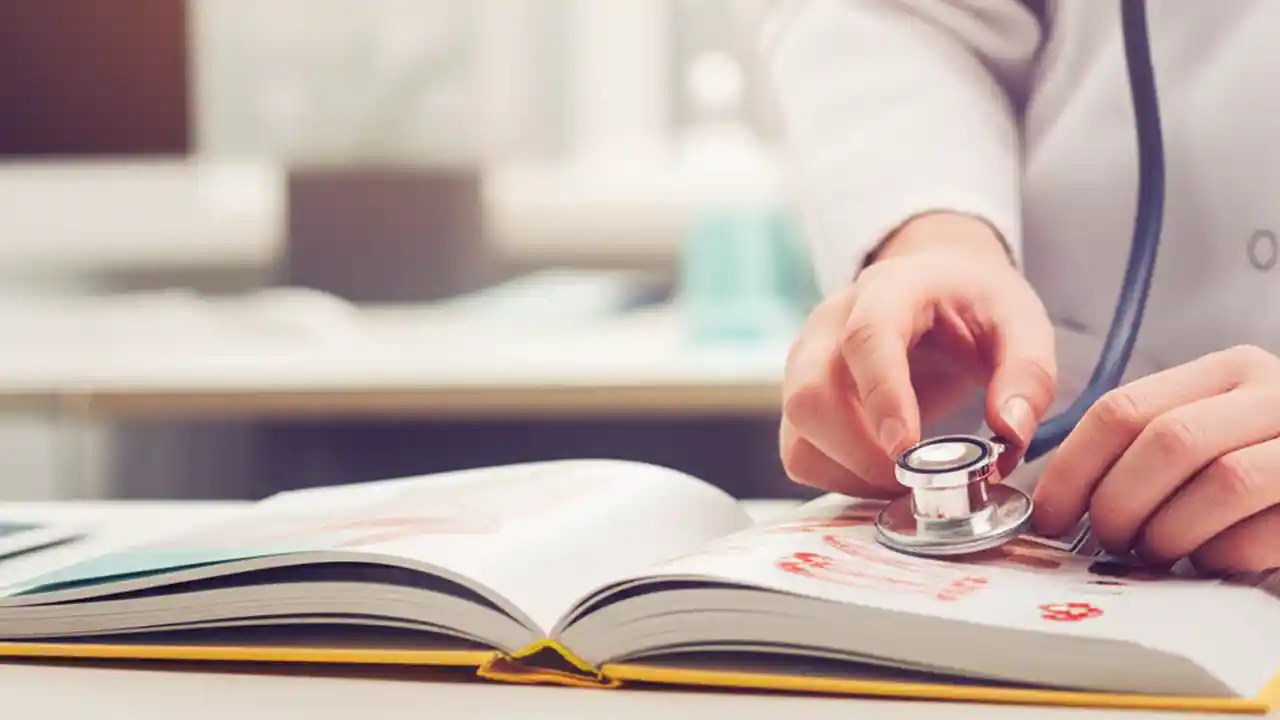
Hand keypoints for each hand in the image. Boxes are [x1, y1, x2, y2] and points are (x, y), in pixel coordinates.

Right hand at [780, 212, 1057, 497]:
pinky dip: (838, 477)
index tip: (906, 448)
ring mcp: (806, 360)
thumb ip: (1028, 374)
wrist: (934, 285)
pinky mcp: (801, 396)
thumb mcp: (1022, 322)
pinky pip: (799, 451)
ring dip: (849, 471)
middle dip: (860, 453)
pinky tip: (881, 473)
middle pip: (811, 394)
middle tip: (918, 476)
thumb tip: (1011, 432)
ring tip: (904, 479)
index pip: (865, 339)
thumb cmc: (974, 304)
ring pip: (799, 430)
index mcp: (889, 290)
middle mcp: (830, 322)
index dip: (881, 396)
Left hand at [1033, 345, 1279, 574]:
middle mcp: (1276, 392)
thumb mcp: (1214, 432)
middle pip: (1167, 442)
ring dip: (1171, 531)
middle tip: (1108, 539)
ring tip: (1158, 552)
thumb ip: (1151, 448)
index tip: (1048, 515)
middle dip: (1120, 503)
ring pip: (1221, 482)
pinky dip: (1223, 554)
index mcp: (1228, 371)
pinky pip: (1266, 529)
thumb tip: (1060, 500)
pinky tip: (1214, 559)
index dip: (1073, 468)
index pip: (1123, 409)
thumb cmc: (1269, 462)